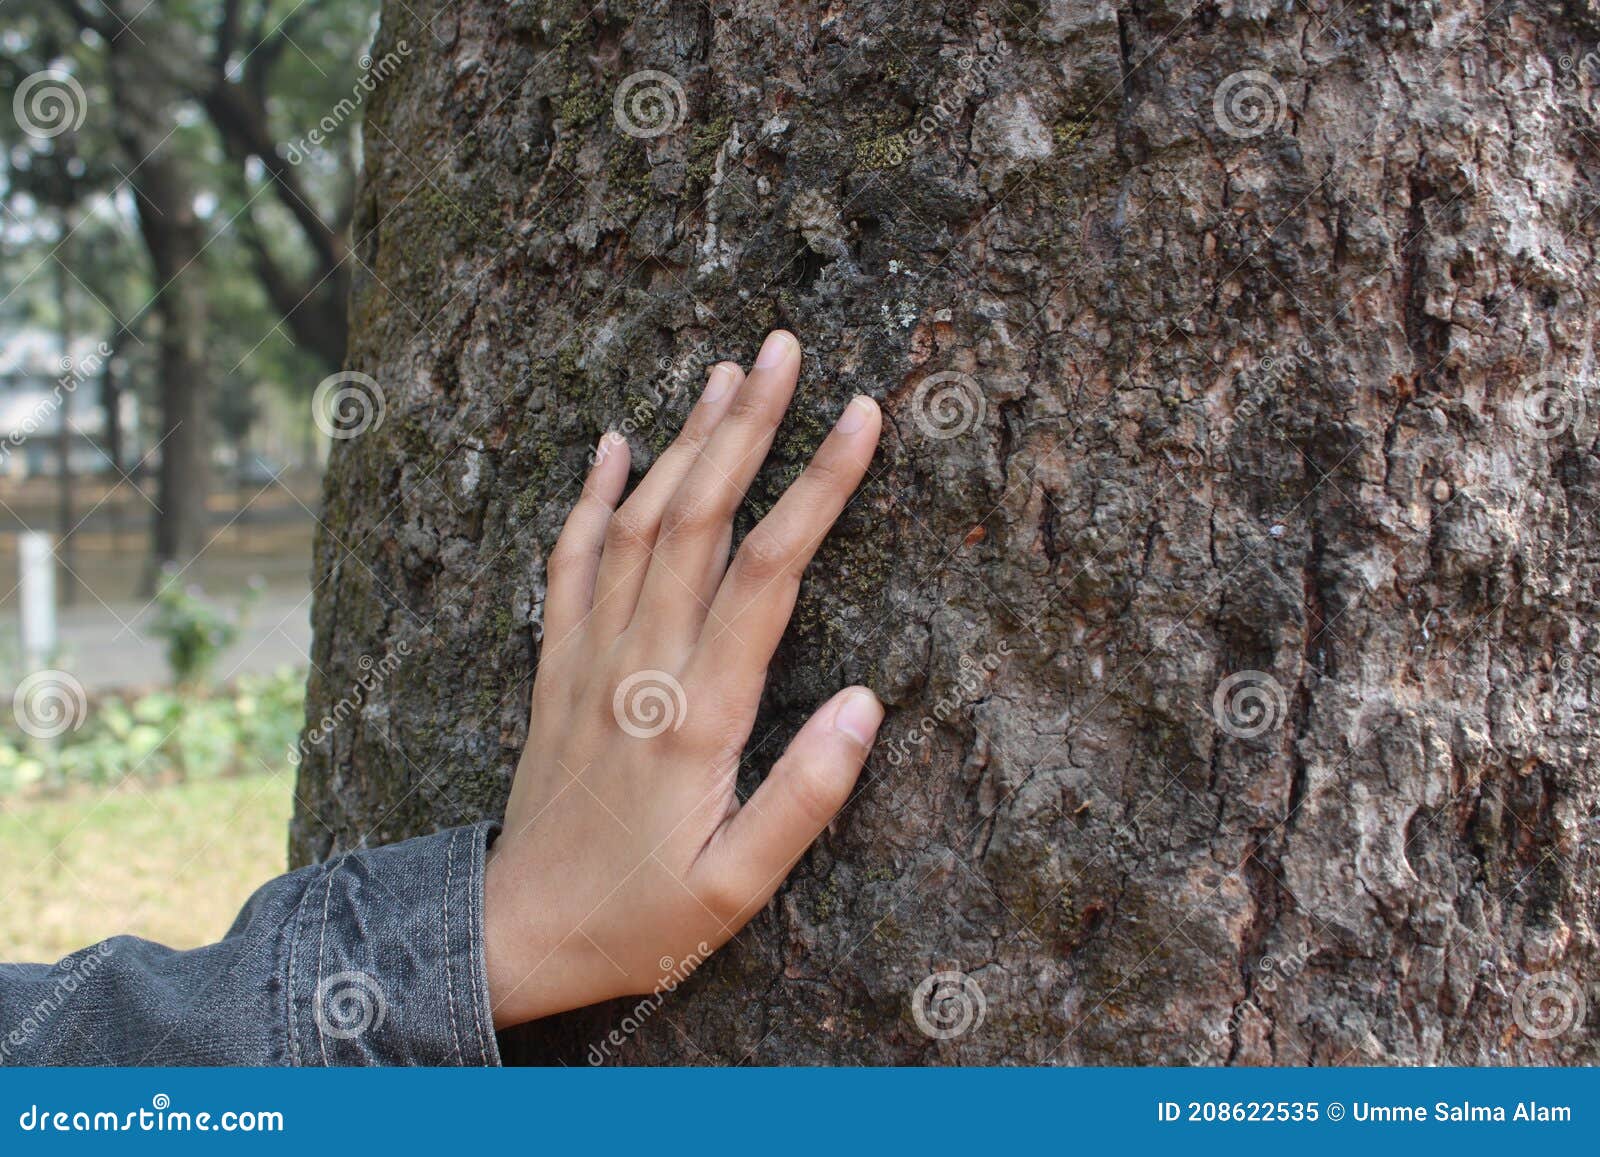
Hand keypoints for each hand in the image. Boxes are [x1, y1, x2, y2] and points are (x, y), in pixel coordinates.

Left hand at [483, 330, 883, 1027]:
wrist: (519, 936)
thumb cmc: (643, 918)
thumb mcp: (739, 889)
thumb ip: (804, 797)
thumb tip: (870, 703)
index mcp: (699, 715)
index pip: (769, 572)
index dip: (818, 486)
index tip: (861, 415)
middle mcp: (641, 667)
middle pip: (699, 520)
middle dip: (746, 426)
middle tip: (784, 347)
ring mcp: (589, 659)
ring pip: (637, 526)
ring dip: (682, 443)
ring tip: (723, 371)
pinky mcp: (554, 668)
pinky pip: (567, 565)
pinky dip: (589, 498)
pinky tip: (611, 442)